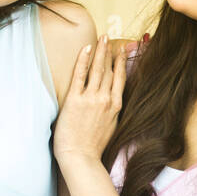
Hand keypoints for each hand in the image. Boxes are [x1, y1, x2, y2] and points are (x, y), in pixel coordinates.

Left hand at [53, 34, 125, 164]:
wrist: (81, 157)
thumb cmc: (93, 147)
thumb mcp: (111, 127)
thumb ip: (111, 111)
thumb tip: (110, 102)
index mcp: (116, 106)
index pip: (120, 78)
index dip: (120, 63)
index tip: (120, 51)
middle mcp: (106, 99)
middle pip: (110, 70)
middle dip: (109, 52)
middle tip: (108, 38)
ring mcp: (92, 99)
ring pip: (98, 69)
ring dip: (100, 51)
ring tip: (101, 38)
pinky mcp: (76, 100)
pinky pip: (80, 75)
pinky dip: (84, 59)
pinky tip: (86, 48)